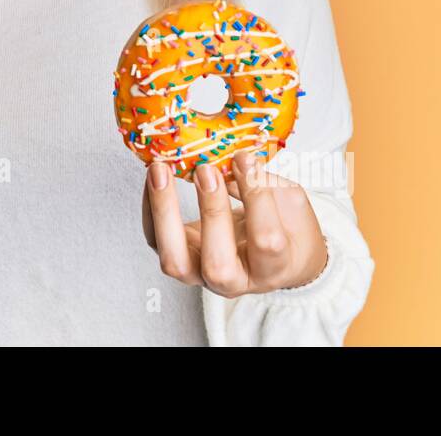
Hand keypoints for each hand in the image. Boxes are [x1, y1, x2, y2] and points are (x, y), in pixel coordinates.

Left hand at [142, 148, 328, 296]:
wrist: (274, 254)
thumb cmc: (286, 227)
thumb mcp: (290, 203)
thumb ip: (265, 184)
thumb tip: (231, 160)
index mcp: (273, 268)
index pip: (265, 239)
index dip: (256, 197)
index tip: (245, 160)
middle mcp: (235, 281)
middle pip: (217, 264)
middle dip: (210, 212)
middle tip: (205, 170)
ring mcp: (201, 275)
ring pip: (175, 260)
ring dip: (165, 212)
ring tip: (161, 171)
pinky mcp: (178, 258)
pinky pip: (155, 239)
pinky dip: (151, 206)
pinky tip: (155, 177)